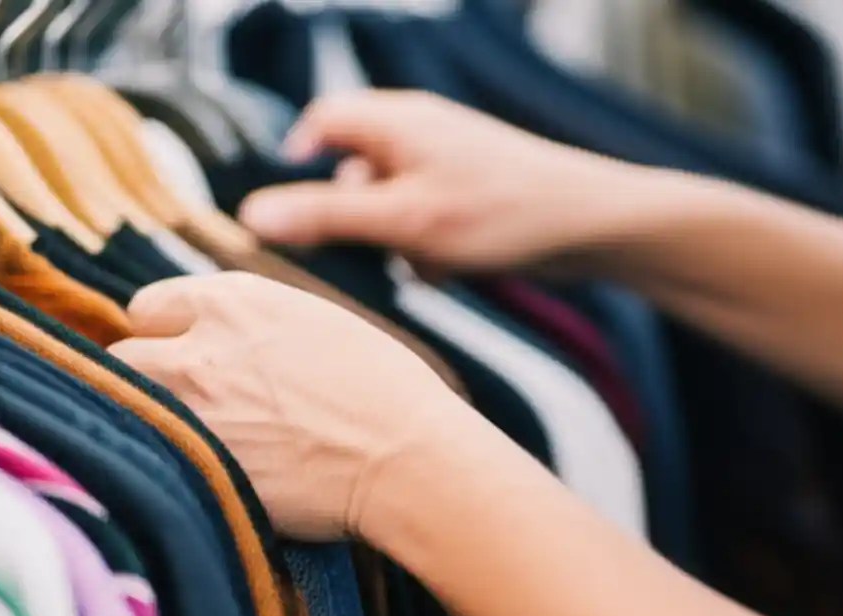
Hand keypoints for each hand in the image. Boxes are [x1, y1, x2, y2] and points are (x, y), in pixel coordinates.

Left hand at [108, 272, 477, 540]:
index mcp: (234, 300)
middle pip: (122, 357)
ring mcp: (192, 407)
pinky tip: (205, 473)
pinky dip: (170, 465)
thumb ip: (251, 323)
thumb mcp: (314, 323)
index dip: (162, 334)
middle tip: (178, 403)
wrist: (406, 455)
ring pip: (126, 409)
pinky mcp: (198, 462)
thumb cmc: (383, 390)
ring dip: (147, 421)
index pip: (147, 306)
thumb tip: (219, 337)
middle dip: (143, 378)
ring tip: (185, 440)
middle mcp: (200, 345)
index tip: (178, 354)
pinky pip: (156, 459)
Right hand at [239, 90, 684, 273]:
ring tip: (424, 262)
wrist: (592, 226)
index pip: (323, 121)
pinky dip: (426, 247)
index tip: (297, 213)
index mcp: (396, 120)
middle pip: (353, 169)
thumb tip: (250, 215)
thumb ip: (325, 217)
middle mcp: (419, 132)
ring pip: (389, 204)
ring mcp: (447, 162)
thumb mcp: (401, 220)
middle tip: (369, 250)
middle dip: (356, 218)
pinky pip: (423, 221)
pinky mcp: (469, 194)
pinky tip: (453, 268)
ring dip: (394, 240)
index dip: (300, 162)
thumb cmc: (500, 213)